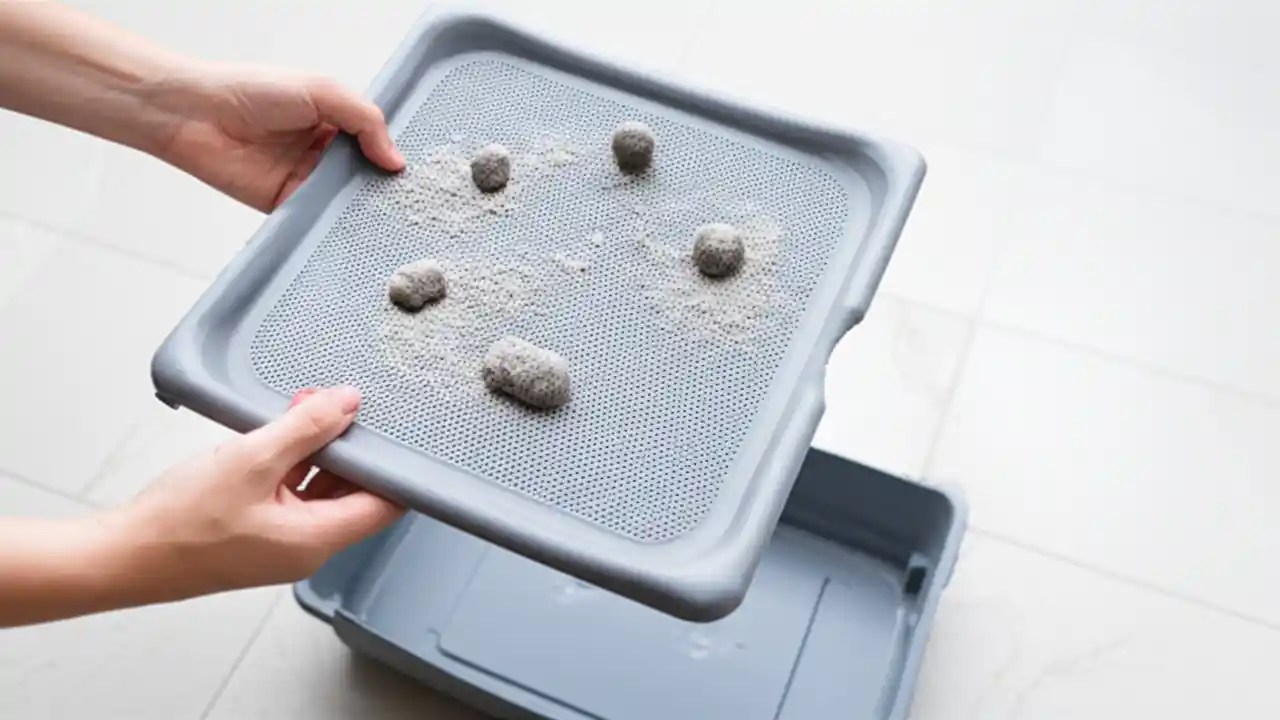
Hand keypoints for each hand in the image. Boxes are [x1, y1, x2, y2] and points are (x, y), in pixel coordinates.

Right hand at [117, 386, 404, 595]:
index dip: (396, 468)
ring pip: (320, 490)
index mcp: (317, 539)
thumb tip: (347, 402)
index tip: (397, 430)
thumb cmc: (182, 521)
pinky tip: (278, 433)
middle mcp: (307, 547)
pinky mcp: (259, 534)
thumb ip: (307, 428)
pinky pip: (292, 495)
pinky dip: (292, 463)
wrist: (124, 555)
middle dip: (350, 447)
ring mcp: (282, 543)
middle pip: (354, 494)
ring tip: (306, 409)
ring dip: (318, 451)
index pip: (384, 506)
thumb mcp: (252, 459)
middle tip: (339, 406)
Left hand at [159, 64, 406, 210]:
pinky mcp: (287, 205)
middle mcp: (322, 150)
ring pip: (346, 199)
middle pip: (365, 173)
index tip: (418, 171)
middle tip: (411, 200)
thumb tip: (395, 160)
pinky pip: (318, 218)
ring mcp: (306, 179)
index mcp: (334, 119)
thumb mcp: (321, 91)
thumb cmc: (250, 91)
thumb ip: (364, 120)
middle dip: (384, 186)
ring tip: (390, 218)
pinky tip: (354, 228)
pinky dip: (334, 224)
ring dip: (363, 207)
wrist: (196, 115)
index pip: (375, 140)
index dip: (394, 153)